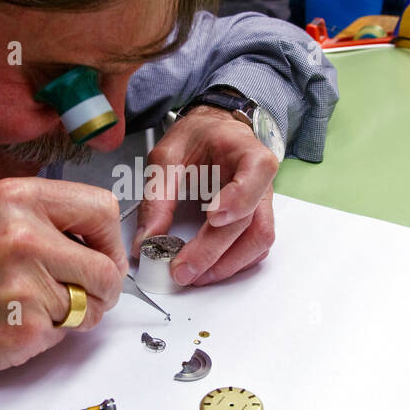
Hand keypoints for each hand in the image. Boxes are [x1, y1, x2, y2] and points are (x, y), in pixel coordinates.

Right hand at [0, 178, 126, 372]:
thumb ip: (48, 218)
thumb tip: (99, 240)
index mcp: (21, 199)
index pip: (103, 209)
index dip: (110, 240)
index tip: (102, 254)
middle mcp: (26, 237)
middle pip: (106, 269)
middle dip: (101, 288)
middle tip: (83, 293)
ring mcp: (27, 284)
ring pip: (89, 307)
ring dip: (74, 314)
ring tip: (37, 305)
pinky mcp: (26, 327)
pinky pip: (64, 333)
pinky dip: (49, 334)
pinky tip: (18, 321)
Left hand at [132, 106, 277, 286]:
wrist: (213, 134)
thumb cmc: (198, 138)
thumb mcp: (168, 156)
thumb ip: (157, 196)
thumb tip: (147, 239)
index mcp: (248, 153)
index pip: (255, 175)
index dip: (238, 199)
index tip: (212, 216)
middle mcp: (262, 182)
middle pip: (249, 221)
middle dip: (214, 250)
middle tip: (183, 267)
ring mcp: (261, 205)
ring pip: (258, 242)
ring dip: (226, 265)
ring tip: (193, 275)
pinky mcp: (255, 222)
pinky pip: (253, 250)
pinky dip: (231, 264)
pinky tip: (206, 270)